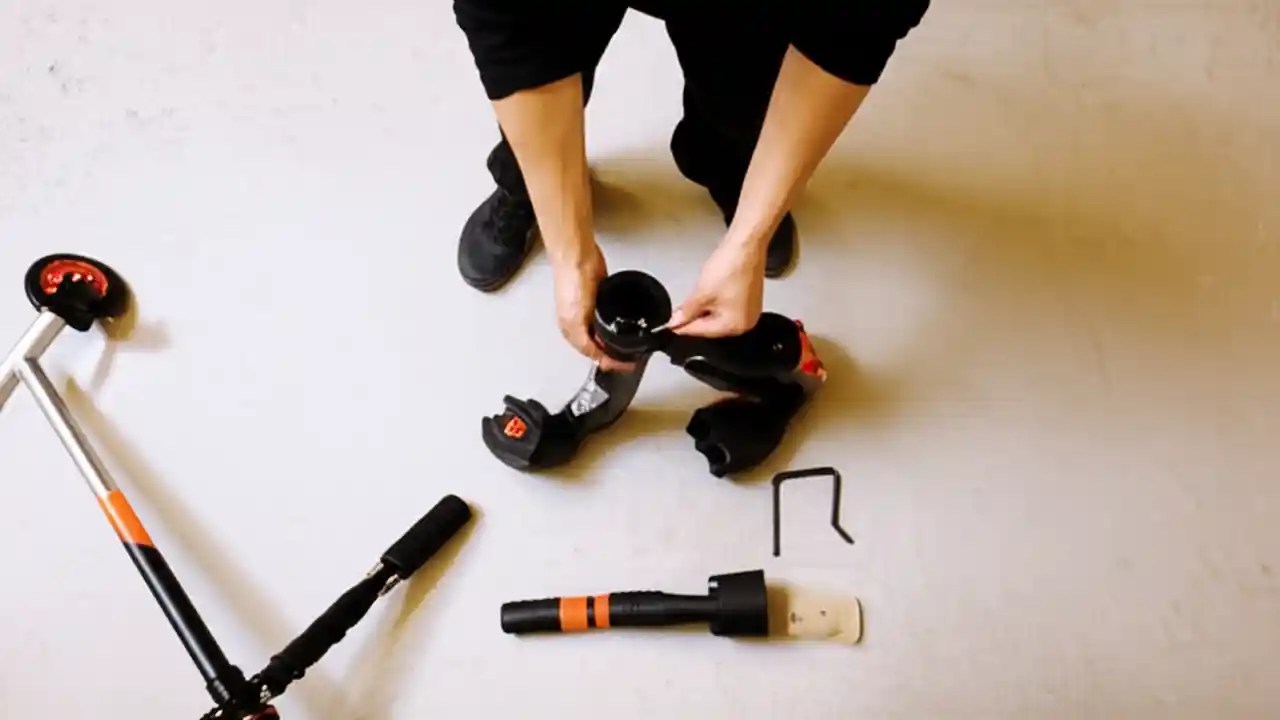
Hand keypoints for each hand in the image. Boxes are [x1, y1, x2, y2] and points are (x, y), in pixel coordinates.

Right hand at [552, 244, 634, 371]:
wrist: (578, 257)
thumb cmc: (571, 281)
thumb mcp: (575, 319)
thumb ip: (585, 340)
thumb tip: (597, 357)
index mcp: (570, 330)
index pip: (592, 355)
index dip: (610, 363)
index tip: (626, 366)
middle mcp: (579, 323)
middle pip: (598, 347)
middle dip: (612, 356)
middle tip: (628, 361)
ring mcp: (590, 311)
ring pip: (604, 334)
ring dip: (614, 342)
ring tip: (628, 349)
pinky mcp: (600, 299)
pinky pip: (609, 318)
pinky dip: (616, 325)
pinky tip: (622, 326)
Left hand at [666, 238, 765, 336]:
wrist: (745, 246)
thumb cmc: (731, 267)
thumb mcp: (701, 294)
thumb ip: (686, 312)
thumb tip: (677, 322)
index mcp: (735, 326)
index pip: (702, 332)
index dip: (683, 327)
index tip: (671, 326)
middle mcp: (746, 322)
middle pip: (711, 326)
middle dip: (695, 317)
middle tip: (679, 310)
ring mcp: (749, 310)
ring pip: (718, 315)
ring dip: (704, 308)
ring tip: (698, 294)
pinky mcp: (749, 299)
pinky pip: (727, 306)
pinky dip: (715, 301)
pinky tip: (709, 291)